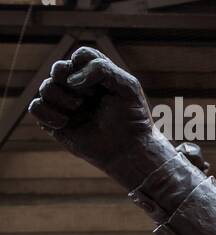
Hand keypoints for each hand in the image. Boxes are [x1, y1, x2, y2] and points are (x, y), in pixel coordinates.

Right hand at [28, 47, 174, 189]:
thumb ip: (103, 69)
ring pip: (45, 87)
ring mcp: (65, 104)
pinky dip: (47, 113)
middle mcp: (78, 87)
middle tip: (89, 97)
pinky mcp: (54, 121)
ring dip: (61, 97)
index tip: (100, 85)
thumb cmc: (133, 118)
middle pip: (58, 68)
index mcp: (96, 76)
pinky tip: (65, 122)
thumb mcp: (128, 86)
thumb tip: (71, 79)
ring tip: (79, 109)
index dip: (85, 66)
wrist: (130, 149)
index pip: (81, 55)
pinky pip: (35, 107)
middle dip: (69, 80)